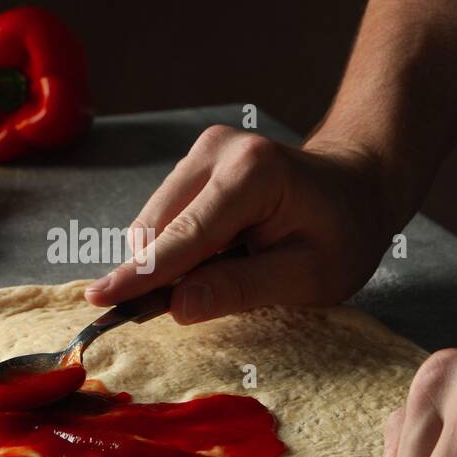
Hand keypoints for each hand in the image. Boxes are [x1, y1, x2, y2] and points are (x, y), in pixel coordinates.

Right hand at [85, 125, 399, 322]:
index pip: (184, 236)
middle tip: (210, 298)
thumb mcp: (309, 277)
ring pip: (154, 225)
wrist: (357, 186)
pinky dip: (180, 246)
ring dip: (175, 260)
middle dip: (166, 273)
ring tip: (234, 264)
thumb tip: (177, 306)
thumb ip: (241, 289)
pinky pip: (164, 217)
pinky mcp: (193, 162)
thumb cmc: (342, 233)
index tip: (100, 299)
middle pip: (158, 229)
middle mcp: (218, 150)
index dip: (141, 274)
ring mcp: (203, 150)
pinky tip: (223, 250)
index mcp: (252, 174)